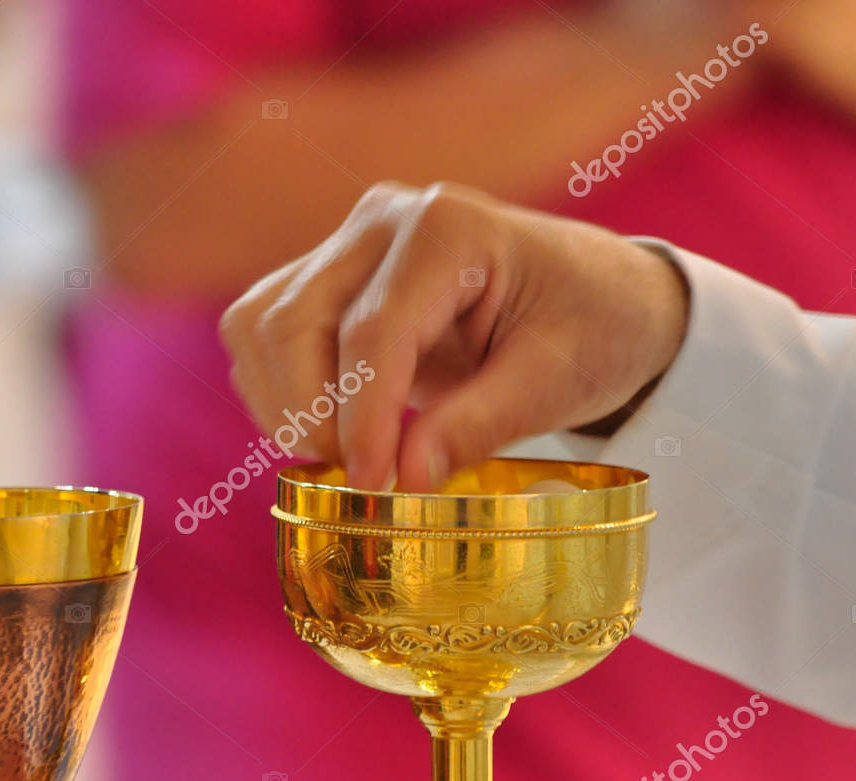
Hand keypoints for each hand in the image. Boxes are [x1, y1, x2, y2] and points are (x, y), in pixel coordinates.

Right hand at [219, 181, 689, 491]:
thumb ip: (480, 423)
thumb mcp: (558, 379)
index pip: (373, 332)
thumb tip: (406, 479)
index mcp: (448, 228)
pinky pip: (262, 334)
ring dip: (282, 404)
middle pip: (292, 323)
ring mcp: (346, 245)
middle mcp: (381, 221)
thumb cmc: (592, 325)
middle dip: (310, 413)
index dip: (362, 419)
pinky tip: (332, 429)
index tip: (373, 485)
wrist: (596, 295)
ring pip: (259, 326)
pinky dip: (278, 392)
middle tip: (362, 477)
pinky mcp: (326, 277)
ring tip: (347, 455)